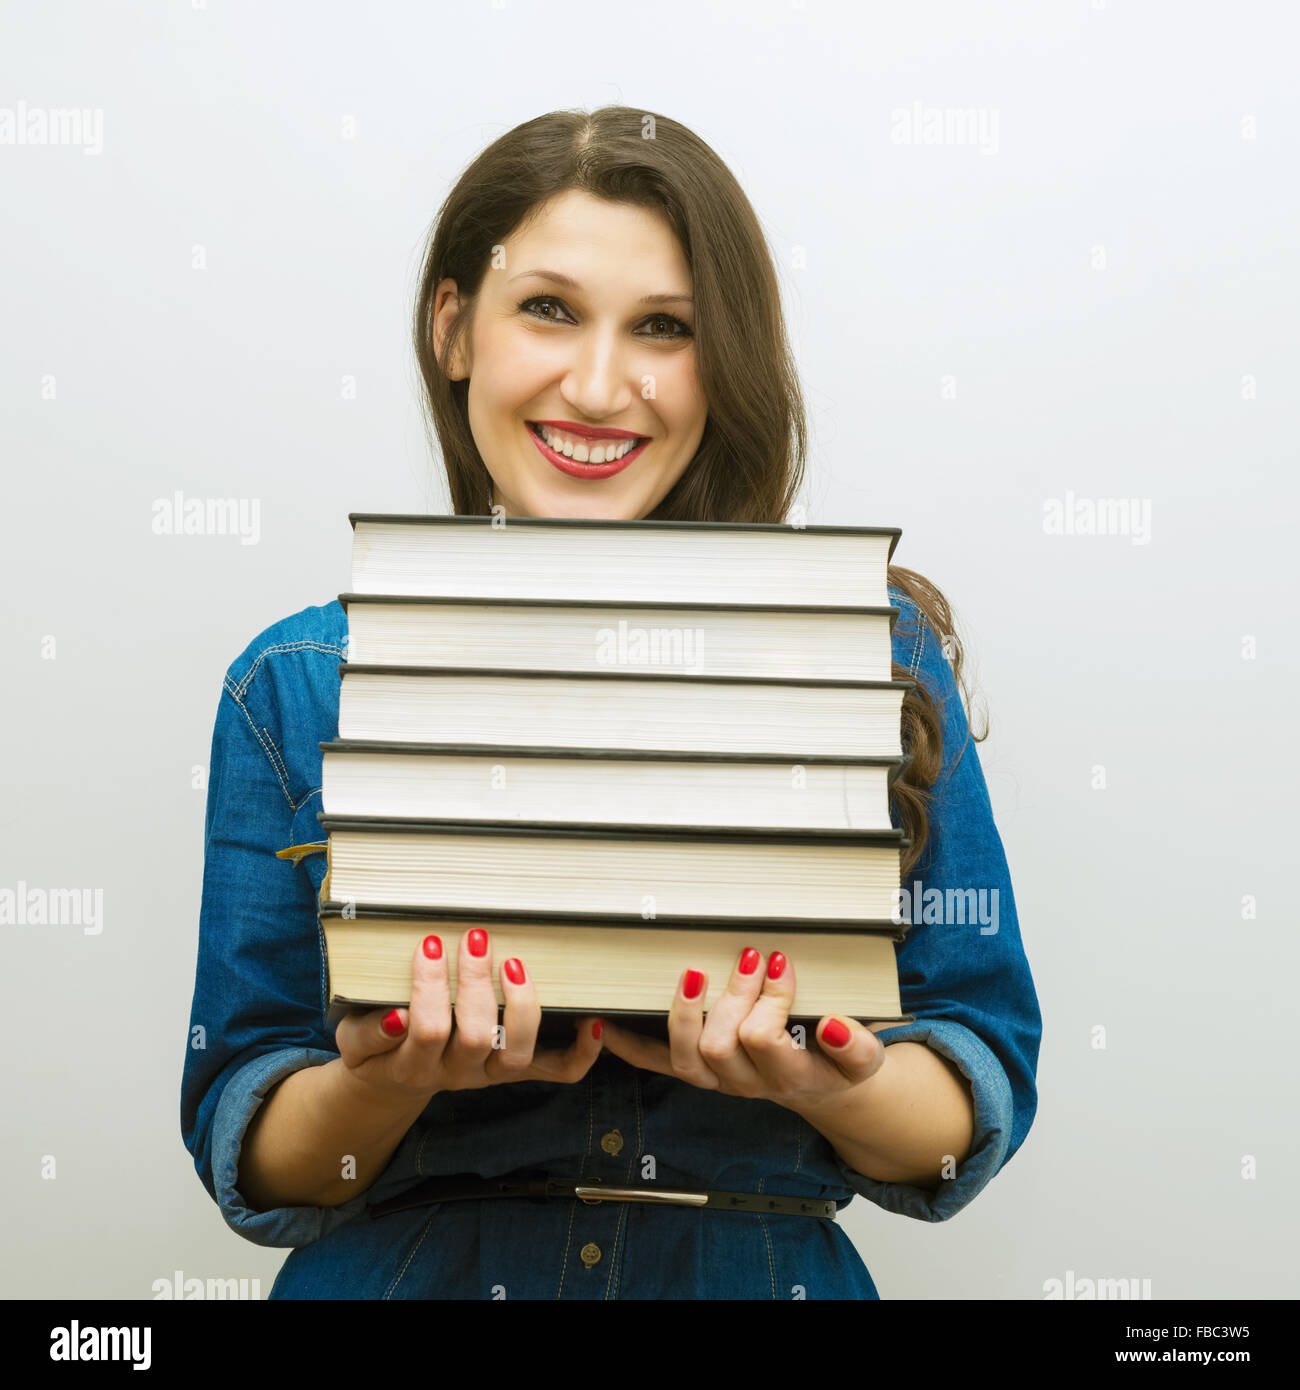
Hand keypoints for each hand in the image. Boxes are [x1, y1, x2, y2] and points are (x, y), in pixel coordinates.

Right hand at [334, 927, 603, 1105]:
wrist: (392, 1080)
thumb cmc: (375, 1046)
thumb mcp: (353, 1039)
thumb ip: (370, 1032)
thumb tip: (399, 1016)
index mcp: (412, 1065)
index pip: (424, 1030)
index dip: (429, 987)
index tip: (429, 944)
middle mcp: (456, 1073)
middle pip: (474, 1036)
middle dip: (475, 983)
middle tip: (474, 937)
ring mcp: (489, 1073)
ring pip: (516, 1052)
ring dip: (521, 1004)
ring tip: (512, 962)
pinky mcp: (514, 1069)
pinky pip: (556, 1071)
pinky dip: (580, 1051)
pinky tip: (591, 1020)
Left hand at [596, 946, 887, 1111]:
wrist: (823, 1086)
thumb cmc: (838, 1060)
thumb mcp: (863, 1058)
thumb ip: (856, 1045)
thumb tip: (834, 1024)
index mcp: (790, 1078)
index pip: (765, 1039)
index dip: (769, 999)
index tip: (781, 963)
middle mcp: (748, 1085)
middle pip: (720, 1044)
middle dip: (732, 995)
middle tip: (749, 957)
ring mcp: (717, 1080)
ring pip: (684, 1056)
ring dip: (684, 1010)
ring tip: (696, 972)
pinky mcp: (697, 1071)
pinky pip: (655, 1063)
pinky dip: (629, 1044)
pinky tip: (607, 1022)